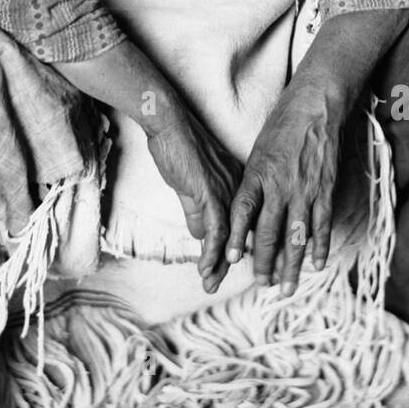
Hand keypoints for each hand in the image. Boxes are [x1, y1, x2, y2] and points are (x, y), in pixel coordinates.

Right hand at [145, 109, 241, 294]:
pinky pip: (216, 230)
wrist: (168, 123)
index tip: (226, 268)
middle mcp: (237, 188)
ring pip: (229, 236)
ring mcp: (226, 190)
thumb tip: (200, 234)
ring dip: (219, 264)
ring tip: (209, 283)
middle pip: (238, 233)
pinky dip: (212, 252)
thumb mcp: (189, 183)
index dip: (234, 247)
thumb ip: (196, 208)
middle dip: (227, 262)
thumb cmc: (176, 146)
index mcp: (236, 184)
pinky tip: (206, 268)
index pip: (240, 223)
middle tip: (216, 284)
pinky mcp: (210, 192)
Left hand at [225, 86, 342, 295]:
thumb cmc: (282, 126)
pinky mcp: (325, 190)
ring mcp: (304, 190)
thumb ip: (254, 182)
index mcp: (258, 174)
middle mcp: (280, 186)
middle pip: (270, 232)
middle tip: (261, 283)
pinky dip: (319, 246)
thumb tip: (248, 212)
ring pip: (296, 236)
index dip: (237, 236)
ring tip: (285, 287)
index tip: (230, 257)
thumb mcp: (258, 151)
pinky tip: (316, 265)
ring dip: (291, 265)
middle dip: (264, 261)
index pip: (244, 210)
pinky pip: (321, 225)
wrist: (315, 107)